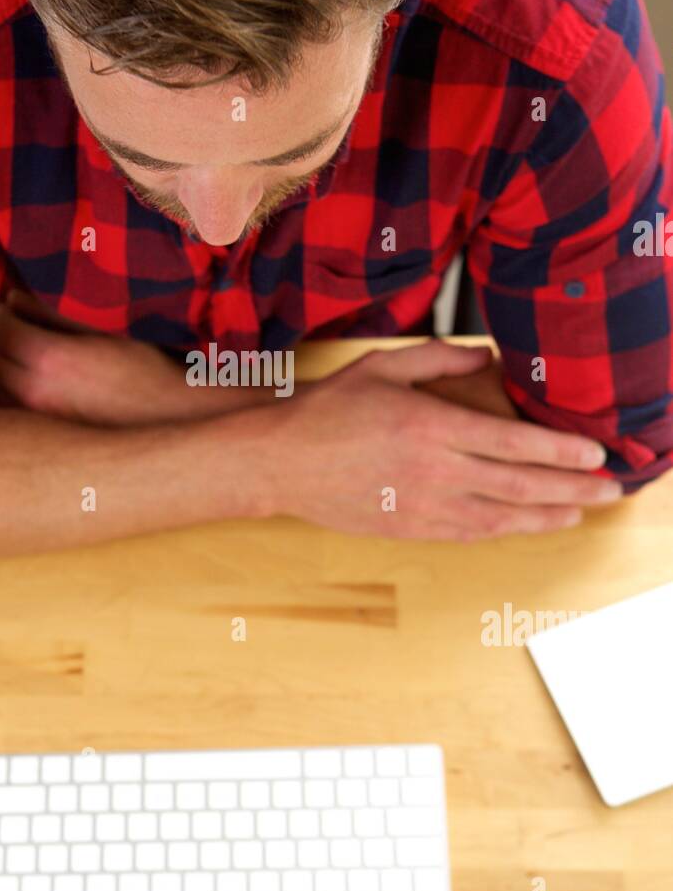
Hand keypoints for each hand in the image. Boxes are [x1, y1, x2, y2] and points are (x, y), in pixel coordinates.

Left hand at [0, 290, 196, 425]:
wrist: (168, 419)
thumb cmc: (142, 368)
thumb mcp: (101, 328)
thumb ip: (52, 311)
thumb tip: (12, 298)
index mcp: (48, 357)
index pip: (1, 328)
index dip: (4, 315)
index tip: (12, 310)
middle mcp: (33, 391)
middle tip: (15, 331)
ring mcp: (34, 419)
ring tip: (17, 360)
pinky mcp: (40, 439)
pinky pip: (1, 415)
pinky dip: (1, 398)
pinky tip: (20, 390)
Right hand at [266, 341, 622, 540]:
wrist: (279, 462)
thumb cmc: (328, 410)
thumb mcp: (381, 367)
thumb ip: (438, 358)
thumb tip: (484, 356)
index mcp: (430, 426)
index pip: (513, 443)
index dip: (561, 451)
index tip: (595, 453)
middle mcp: (434, 471)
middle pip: (520, 485)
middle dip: (572, 487)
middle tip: (610, 489)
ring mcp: (422, 506)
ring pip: (501, 517)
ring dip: (547, 516)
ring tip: (581, 511)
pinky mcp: (409, 529)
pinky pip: (469, 534)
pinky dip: (505, 530)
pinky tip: (527, 525)